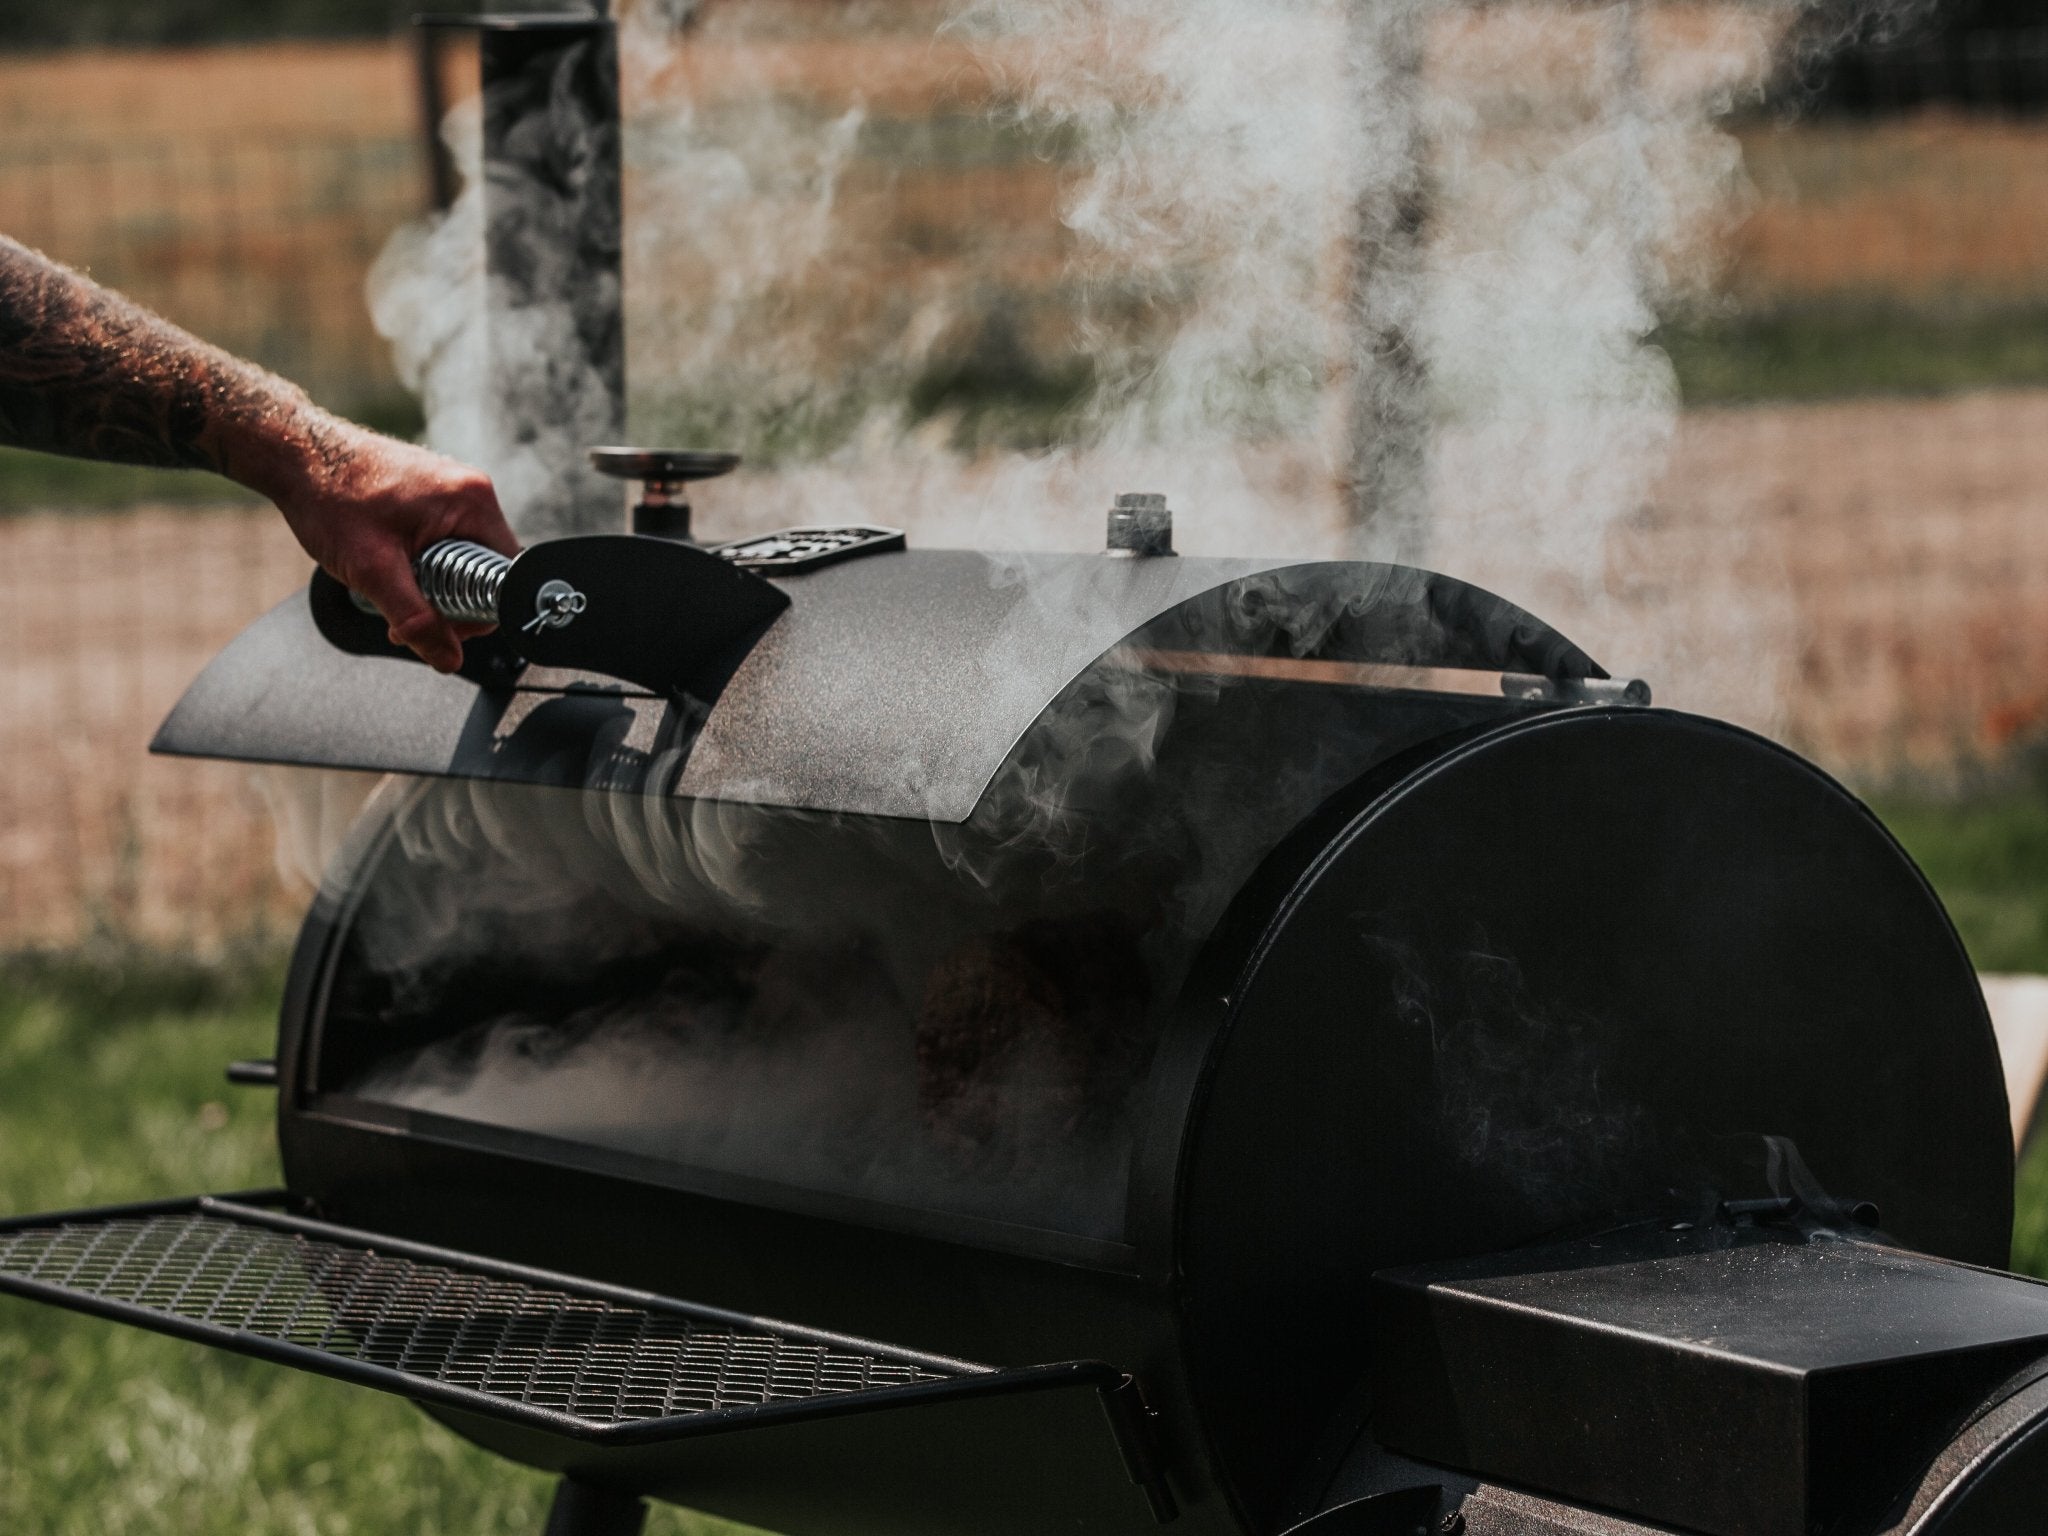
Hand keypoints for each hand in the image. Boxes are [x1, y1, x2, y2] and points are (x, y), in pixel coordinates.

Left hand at [258, 424, 518, 672]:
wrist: (296, 454)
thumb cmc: (331, 497)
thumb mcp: (375, 572)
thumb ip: (416, 621)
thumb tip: (449, 659)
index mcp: (473, 503)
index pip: (505, 574)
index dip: (479, 610)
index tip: (442, 623)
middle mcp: (471, 489)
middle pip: (485, 568)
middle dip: (450, 600)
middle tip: (408, 614)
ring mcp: (453, 487)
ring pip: (464, 556)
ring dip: (434, 582)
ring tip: (391, 584)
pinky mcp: (434, 490)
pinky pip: (447, 538)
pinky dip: (424, 560)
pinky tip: (392, 562)